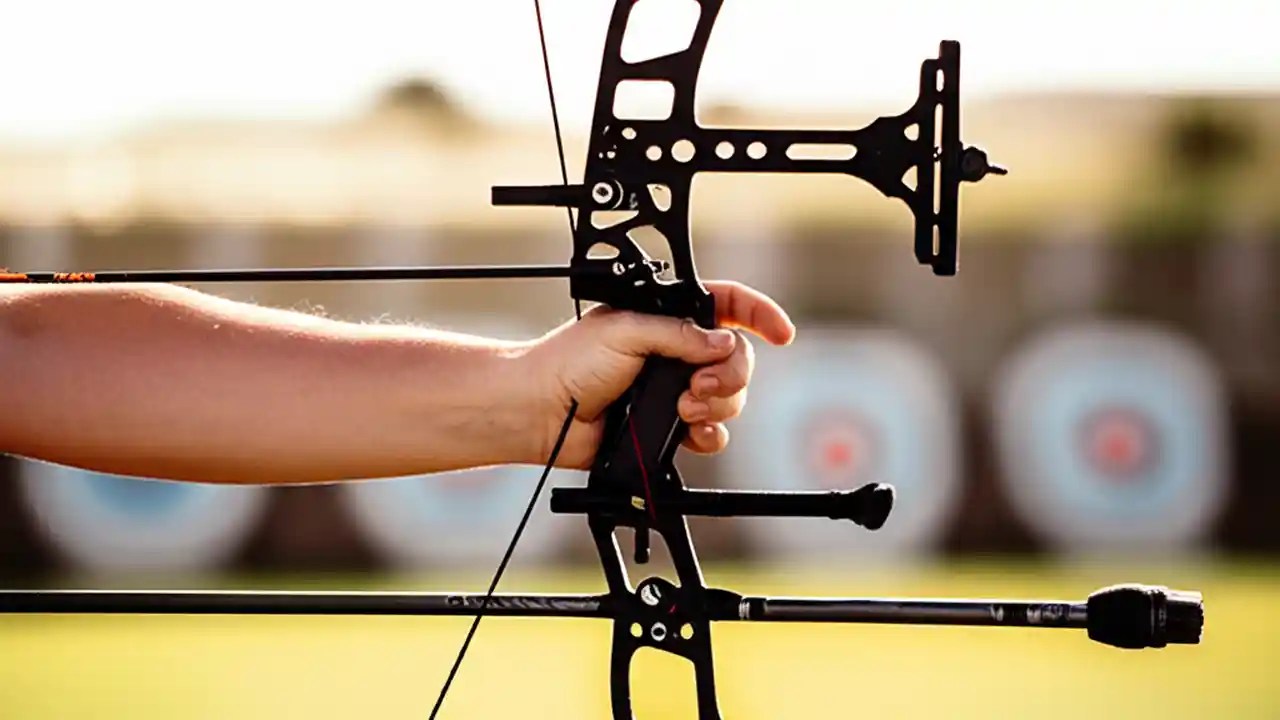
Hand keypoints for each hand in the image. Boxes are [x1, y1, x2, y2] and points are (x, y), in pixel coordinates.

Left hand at [523, 281, 794, 468]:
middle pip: (737, 358)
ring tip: (683, 406)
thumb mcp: (626, 329)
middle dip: (731, 374)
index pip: (727, 305)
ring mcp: (675, 389)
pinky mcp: (670, 425)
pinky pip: (712, 430)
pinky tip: (691, 430)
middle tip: (700, 385)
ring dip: (717, 402)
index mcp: (668, 316)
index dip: (760, 315)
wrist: (543, 411)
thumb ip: (680, 334)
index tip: (782, 333)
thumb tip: (722, 344)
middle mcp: (677, 351)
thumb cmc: (569, 362)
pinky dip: (709, 431)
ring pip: (730, 396)